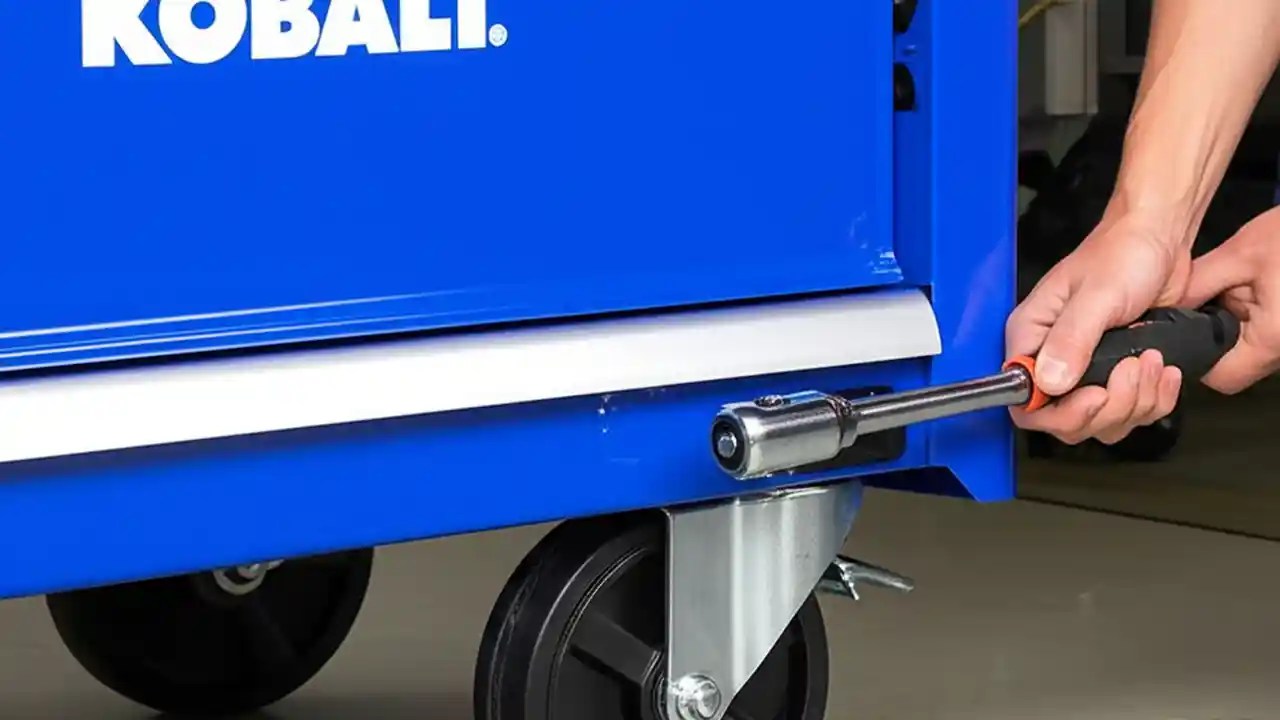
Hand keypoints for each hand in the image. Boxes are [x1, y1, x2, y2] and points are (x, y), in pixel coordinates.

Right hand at [1006, 212, 1190, 444]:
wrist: (1159, 240)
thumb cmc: (1122, 253)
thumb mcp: (1096, 295)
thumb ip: (1071, 339)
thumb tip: (1049, 381)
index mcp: (1032, 336)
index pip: (1024, 400)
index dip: (1058, 412)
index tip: (1093, 397)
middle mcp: (1054, 357)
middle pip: (1066, 420)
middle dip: (1108, 407)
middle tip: (1131, 370)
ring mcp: (1087, 369)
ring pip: (1103, 421)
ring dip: (1136, 401)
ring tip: (1152, 361)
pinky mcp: (1118, 373)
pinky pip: (1132, 412)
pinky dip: (1155, 399)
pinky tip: (1162, 370)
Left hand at [1179, 206, 1279, 393]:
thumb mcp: (1241, 253)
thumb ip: (1198, 285)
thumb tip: (1166, 307)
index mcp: (1271, 340)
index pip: (1221, 378)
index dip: (1197, 360)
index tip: (1183, 334)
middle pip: (1238, 364)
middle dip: (1218, 335)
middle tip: (1213, 298)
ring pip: (1255, 349)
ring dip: (1239, 324)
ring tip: (1242, 285)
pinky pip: (1269, 334)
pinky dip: (1257, 315)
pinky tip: (1260, 285)